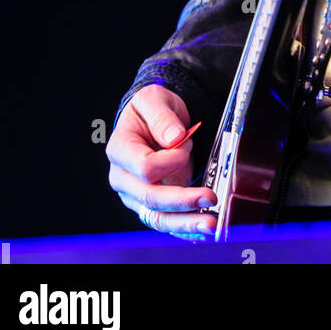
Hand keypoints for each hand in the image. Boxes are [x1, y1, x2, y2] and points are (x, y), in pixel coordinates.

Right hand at [106, 85, 216, 241]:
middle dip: (182, 200)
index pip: (145, 166)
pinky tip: (200, 231)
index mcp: (120, 149)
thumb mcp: (153, 99)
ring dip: (185, 223)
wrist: (151, 119)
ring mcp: (135, 194)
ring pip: (157, 217)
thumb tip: (175, 138)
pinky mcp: (150, 205)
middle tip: (210, 197)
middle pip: (151, 197)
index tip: (187, 142)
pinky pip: (165, 222)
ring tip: (210, 223)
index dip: (172, 158)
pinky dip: (183, 228)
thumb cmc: (150, 109)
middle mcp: (123, 178)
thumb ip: (162, 117)